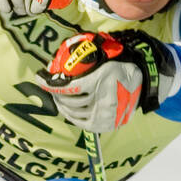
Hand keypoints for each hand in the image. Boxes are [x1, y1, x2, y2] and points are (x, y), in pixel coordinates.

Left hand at [36, 31, 163, 132]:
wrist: (141, 82)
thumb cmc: (120, 67)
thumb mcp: (103, 58)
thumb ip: (85, 57)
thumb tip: (62, 55)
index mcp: (102, 81)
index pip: (68, 87)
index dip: (50, 83)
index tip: (39, 78)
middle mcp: (104, 101)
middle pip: (69, 101)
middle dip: (55, 93)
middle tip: (51, 85)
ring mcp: (105, 116)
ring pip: (74, 113)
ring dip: (62, 104)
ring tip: (58, 96)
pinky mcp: (105, 125)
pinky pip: (81, 122)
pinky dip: (71, 115)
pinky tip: (66, 108)